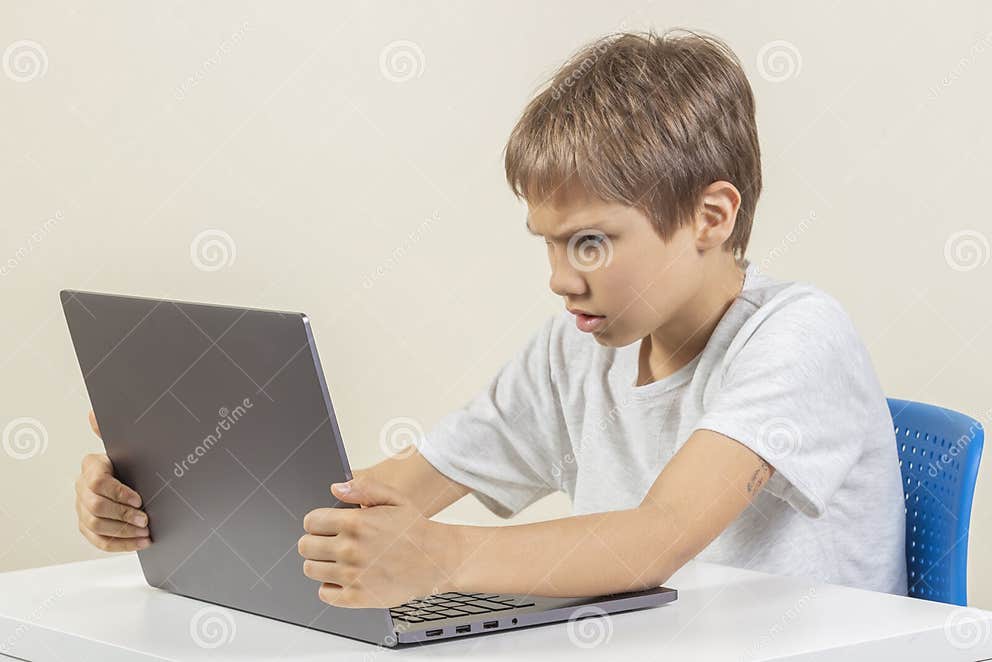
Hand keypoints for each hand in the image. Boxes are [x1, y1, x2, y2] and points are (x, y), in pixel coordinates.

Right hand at [74, 410, 150, 551]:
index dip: (119, 493)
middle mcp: (82, 488)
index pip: (98, 483)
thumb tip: (92, 414)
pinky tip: (141, 543)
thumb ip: (109, 431)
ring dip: (123, 532)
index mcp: (91, 467)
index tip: (140, 499)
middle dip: (123, 515)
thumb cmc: (128, 460)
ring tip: (146, 532)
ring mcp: (82, 509)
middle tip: (146, 519)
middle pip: (96, 508)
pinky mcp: (87, 527)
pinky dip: (121, 545)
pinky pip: (99, 541)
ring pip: (96, 526)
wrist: (126, 475)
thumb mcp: (125, 445)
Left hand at [297, 474, 459, 607]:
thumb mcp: (394, 498)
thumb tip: (335, 488)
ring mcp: (352, 575)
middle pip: (305, 546)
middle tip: (330, 543)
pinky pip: (325, 594)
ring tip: (337, 560)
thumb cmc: (414, 530)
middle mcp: (350, 549)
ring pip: (310, 570)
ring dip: (320, 564)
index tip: (325, 526)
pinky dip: (330, 587)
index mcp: (355, 523)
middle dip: (315, 542)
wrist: (436, 560)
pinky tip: (344, 578)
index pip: (310, 522)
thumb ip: (363, 487)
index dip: (316, 522)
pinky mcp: (357, 597)